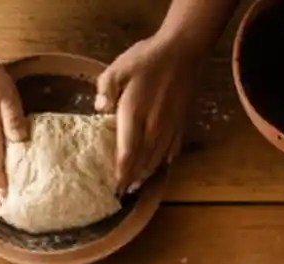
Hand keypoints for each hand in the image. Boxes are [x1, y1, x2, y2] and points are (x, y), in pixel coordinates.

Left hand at [96, 32, 199, 193]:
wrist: (184, 51)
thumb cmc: (148, 58)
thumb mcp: (118, 68)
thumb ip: (105, 90)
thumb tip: (99, 109)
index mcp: (134, 115)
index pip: (126, 154)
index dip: (119, 174)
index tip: (112, 187)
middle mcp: (153, 127)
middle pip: (141, 162)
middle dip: (131, 179)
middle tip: (120, 193)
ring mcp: (169, 128)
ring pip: (157, 160)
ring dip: (145, 175)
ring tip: (135, 185)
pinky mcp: (180, 125)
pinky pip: (171, 151)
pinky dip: (162, 162)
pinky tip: (157, 167)